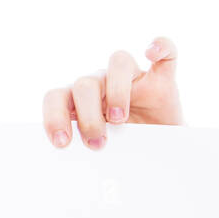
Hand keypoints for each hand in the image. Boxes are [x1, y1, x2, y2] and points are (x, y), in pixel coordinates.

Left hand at [42, 36, 184, 148]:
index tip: (62, 142)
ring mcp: (132, 77)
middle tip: (96, 142)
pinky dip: (160, 47)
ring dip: (116, 90)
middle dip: (88, 115)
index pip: (56, 97)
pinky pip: (164, 52)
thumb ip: (85, 149)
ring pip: (118, 62)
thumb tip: (72, 170)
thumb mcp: (101, 150)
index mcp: (78, 101)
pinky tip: (152, 53)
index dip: (54, 117)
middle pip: (85, 83)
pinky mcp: (161, 78)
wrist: (159, 149)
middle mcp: (101, 83)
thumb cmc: (124, 147)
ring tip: (119, 119)